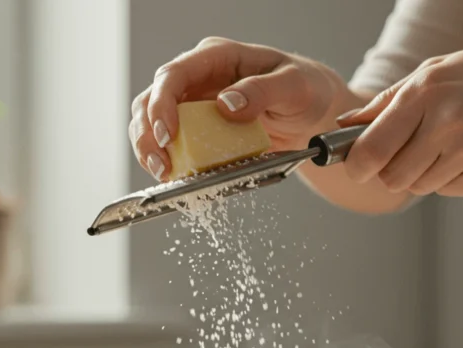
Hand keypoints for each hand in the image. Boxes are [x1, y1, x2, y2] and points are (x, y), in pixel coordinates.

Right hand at [130, 37, 341, 180]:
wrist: (313, 111)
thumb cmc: (306, 88)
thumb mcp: (293, 85)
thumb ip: (262, 91)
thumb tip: (227, 104)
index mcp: (217, 57)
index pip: (174, 74)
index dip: (162, 104)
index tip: (168, 134)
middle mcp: (199, 78)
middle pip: (151, 99)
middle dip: (148, 133)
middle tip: (162, 164)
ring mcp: (195, 103)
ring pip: (151, 121)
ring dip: (149, 149)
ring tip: (164, 173)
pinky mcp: (198, 129)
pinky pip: (172, 143)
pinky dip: (169, 160)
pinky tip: (176, 175)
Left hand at [336, 46, 462, 196]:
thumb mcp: (441, 70)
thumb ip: (390, 100)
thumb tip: (346, 124)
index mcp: (424, 92)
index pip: (371, 148)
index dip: (357, 165)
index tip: (358, 166)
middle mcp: (446, 122)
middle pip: (392, 177)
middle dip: (394, 171)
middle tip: (413, 153)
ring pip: (422, 186)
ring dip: (429, 172)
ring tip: (456, 143)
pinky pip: (453, 190)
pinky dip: (458, 177)